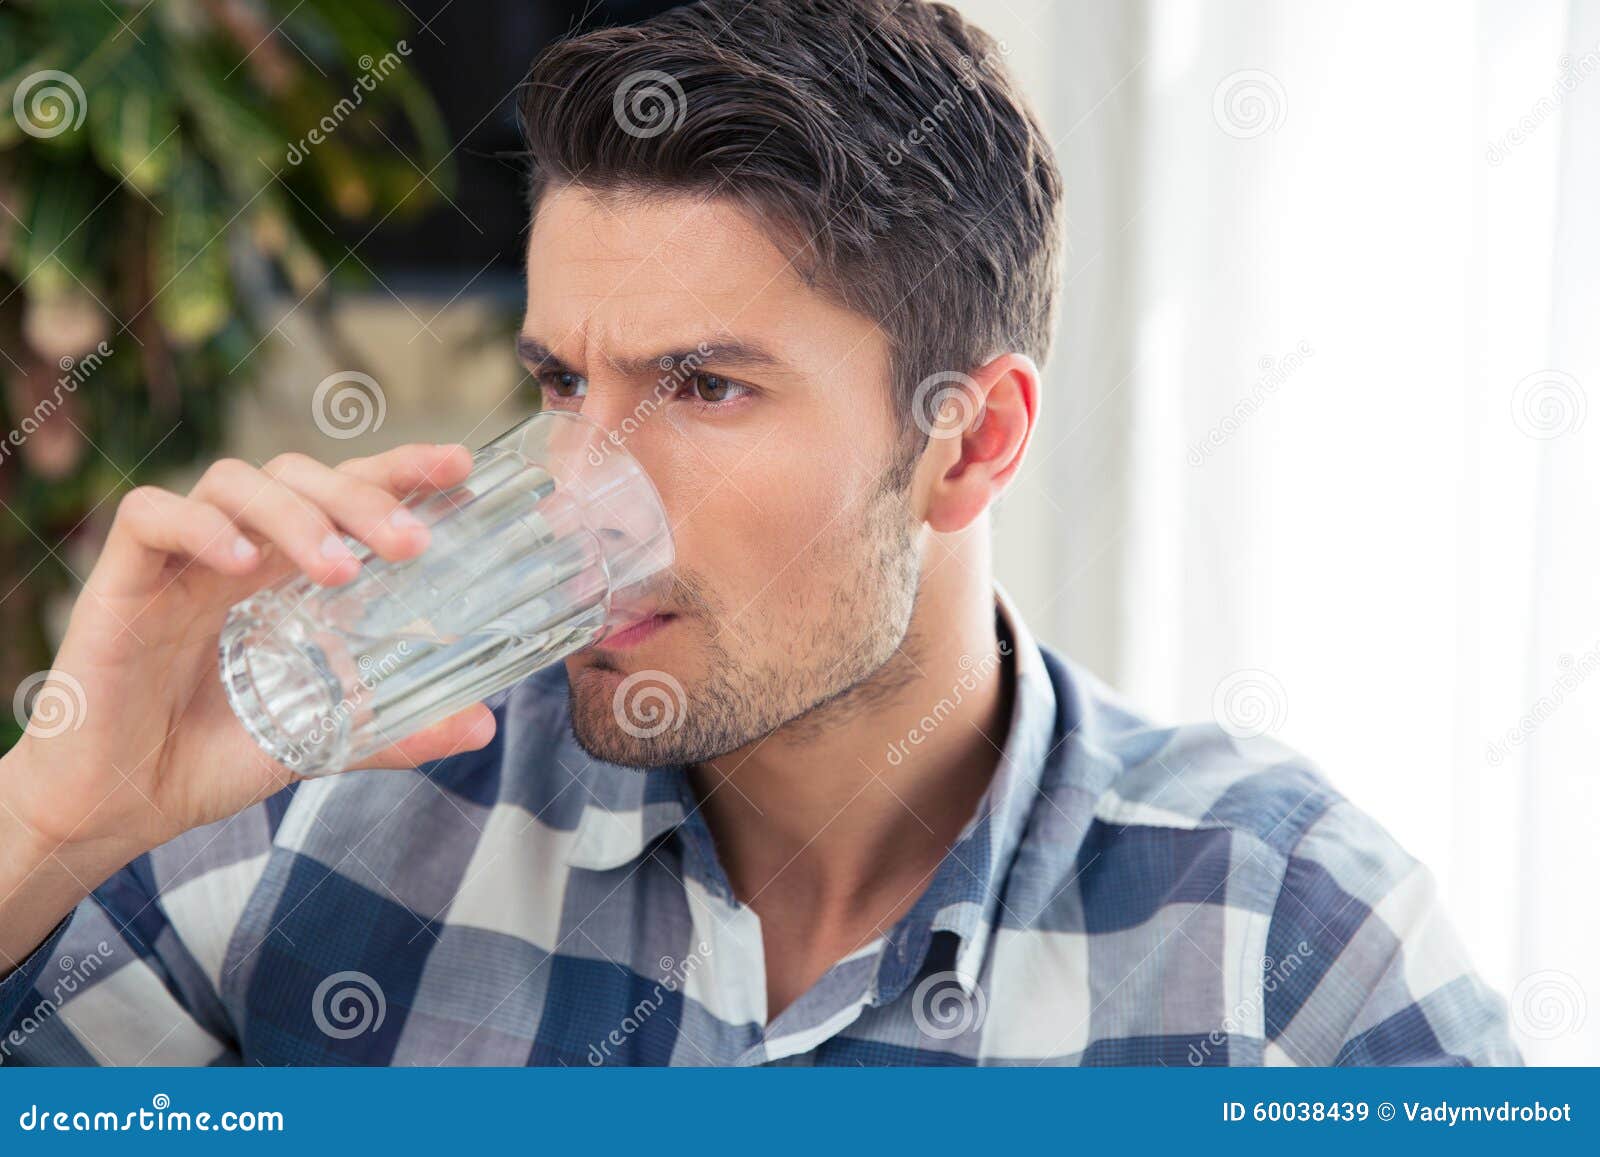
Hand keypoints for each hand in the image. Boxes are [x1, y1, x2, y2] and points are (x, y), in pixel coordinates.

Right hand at [0, 442, 497, 861]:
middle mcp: (237, 551)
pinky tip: (242, 565)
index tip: (462, 467)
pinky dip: (200, 528)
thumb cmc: (210, 756)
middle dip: (364, 496)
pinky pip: (150, 517)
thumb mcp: (323, 739)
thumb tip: (484, 723)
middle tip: (413, 543)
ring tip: (341, 571)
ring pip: (235, 480)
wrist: (121, 807)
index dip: (400, 471)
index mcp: (284, 571)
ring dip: (296, 515)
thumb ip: (396, 728)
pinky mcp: (120, 580)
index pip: (345, 495)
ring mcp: (179, 560)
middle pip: (301, 475)